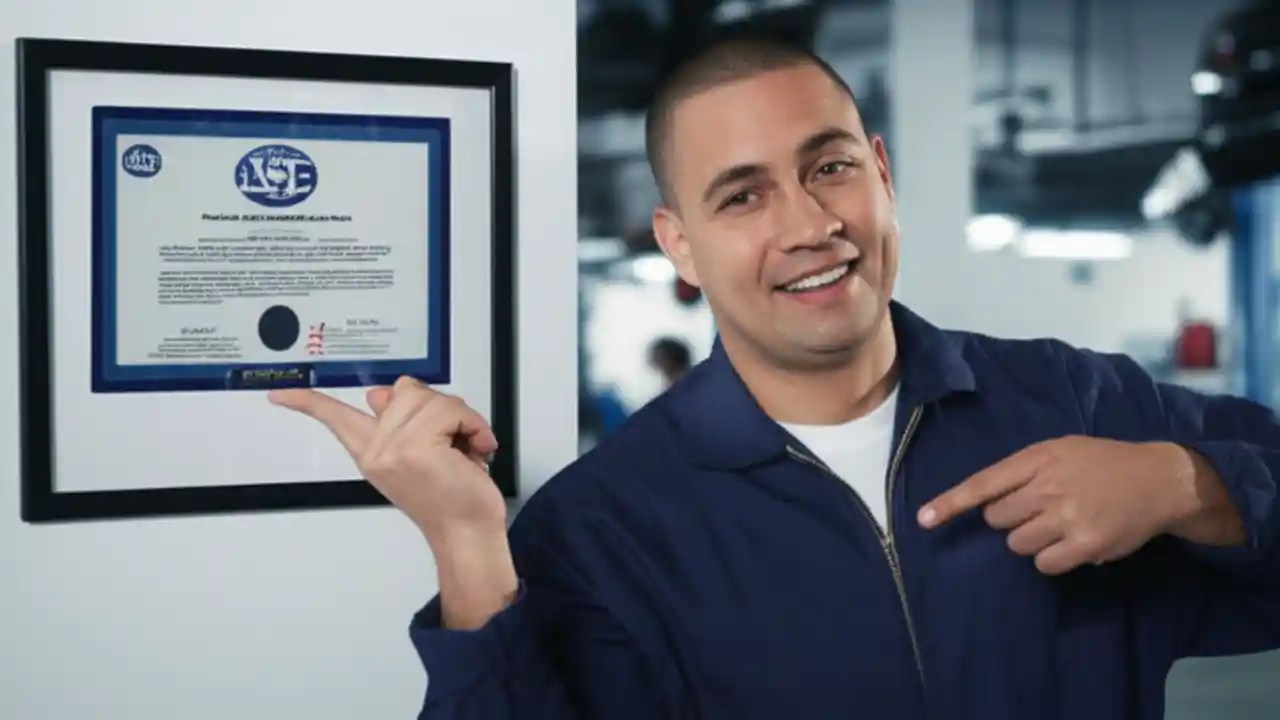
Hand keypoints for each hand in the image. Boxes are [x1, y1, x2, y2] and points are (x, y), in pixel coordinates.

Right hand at [268, 376, 505, 543]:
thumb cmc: (454, 502)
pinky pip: (452, 410)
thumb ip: (398, 423)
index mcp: (371, 453)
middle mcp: (377, 451)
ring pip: (432, 397)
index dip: (306, 402)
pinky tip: (475, 450)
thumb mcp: (417, 458)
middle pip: (405, 389)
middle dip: (440, 408)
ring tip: (465, 448)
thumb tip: (380, 394)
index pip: (333, 419)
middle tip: (453, 440)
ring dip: (462, 419)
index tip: (278, 395)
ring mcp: (394, 448)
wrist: (468, 536)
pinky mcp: (417, 447)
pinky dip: (474, 426)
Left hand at [916, 436, 1221, 574]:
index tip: (923, 520)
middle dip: (1010, 518)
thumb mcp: (1058, 451)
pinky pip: (1044, 564)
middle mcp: (1048, 487)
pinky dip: (1052, 558)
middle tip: (1040, 508)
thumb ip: (1021, 471)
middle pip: (996, 519)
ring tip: (1060, 523)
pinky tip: (1073, 541)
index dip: (950, 503)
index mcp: (1037, 459)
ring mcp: (1067, 517)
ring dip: (1031, 539)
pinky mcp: (1085, 545)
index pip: (983, 483)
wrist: (1158, 479)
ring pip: (1017, 544)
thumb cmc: (1100, 463)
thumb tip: (983, 502)